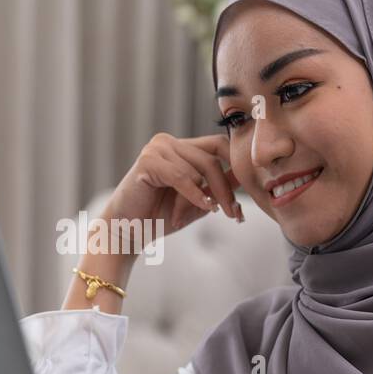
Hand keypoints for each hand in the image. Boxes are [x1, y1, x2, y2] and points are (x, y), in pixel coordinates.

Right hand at [103, 133, 243, 236]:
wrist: (126, 231)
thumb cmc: (158, 216)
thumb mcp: (197, 200)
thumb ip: (219, 186)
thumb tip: (246, 177)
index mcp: (180, 147)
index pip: (218, 145)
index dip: (235, 167)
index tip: (245, 195)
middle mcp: (168, 142)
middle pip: (212, 158)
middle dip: (226, 188)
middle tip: (235, 214)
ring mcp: (157, 148)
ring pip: (199, 170)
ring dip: (204, 198)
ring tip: (201, 216)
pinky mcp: (148, 161)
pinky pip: (183, 177)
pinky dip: (195, 195)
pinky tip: (204, 208)